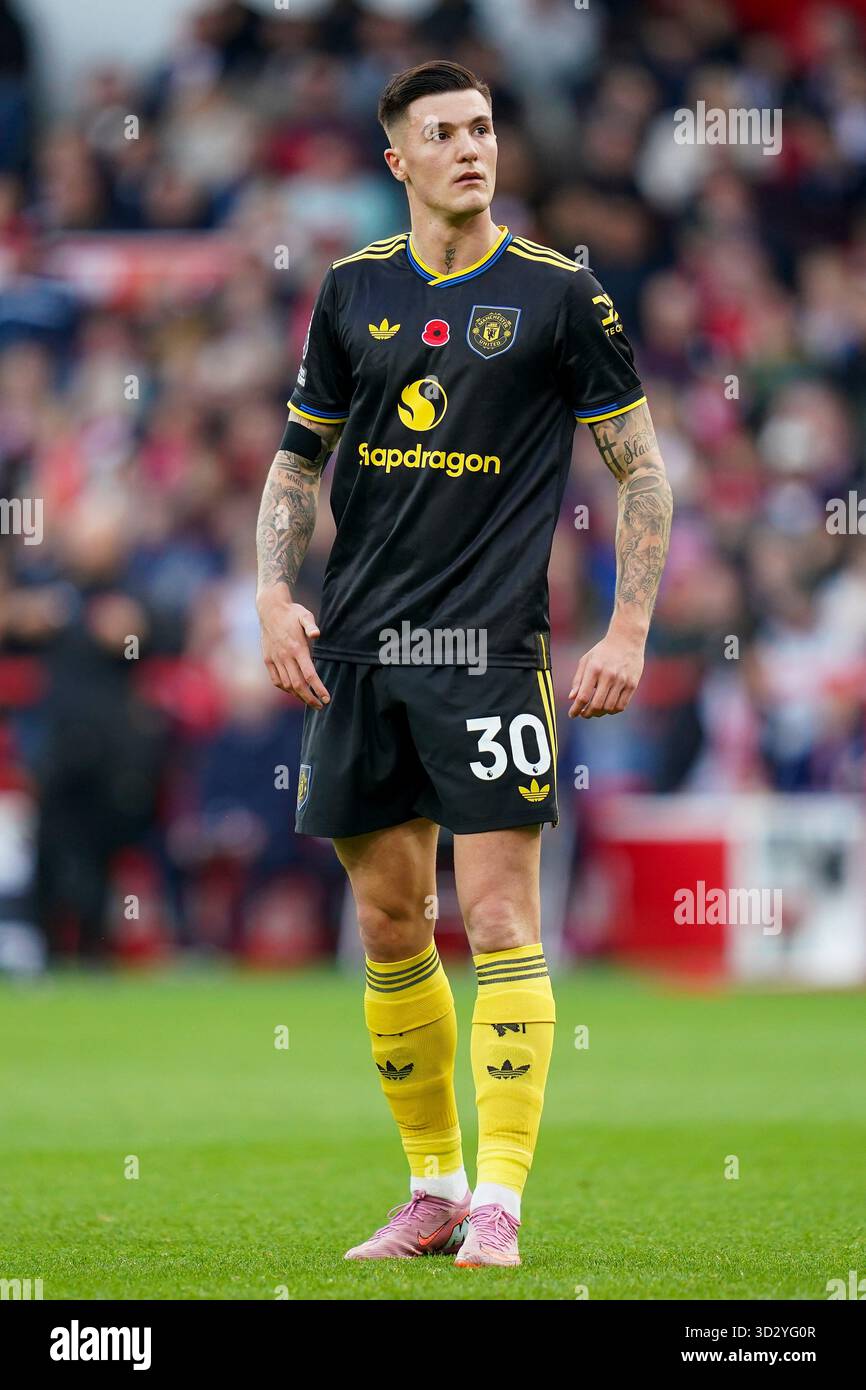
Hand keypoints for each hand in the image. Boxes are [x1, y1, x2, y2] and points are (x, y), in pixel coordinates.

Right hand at [258, 592, 329, 708]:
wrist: (269, 609)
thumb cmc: (291, 613)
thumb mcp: (304, 615)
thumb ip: (311, 625)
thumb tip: (316, 634)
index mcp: (297, 648)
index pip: (309, 674)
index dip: (318, 688)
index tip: (326, 698)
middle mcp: (285, 656)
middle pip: (298, 684)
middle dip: (310, 698)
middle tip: (320, 706)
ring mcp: (275, 659)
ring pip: (286, 684)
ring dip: (298, 695)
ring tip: (309, 701)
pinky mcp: (268, 659)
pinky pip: (276, 680)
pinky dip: (285, 688)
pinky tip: (293, 691)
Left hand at [568, 629, 643, 718]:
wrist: (627, 639)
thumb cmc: (603, 650)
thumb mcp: (586, 660)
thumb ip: (578, 679)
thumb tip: (572, 698)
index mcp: (594, 669)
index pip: (583, 696)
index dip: (576, 709)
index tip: (572, 715)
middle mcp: (609, 675)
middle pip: (597, 705)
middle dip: (587, 713)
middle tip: (584, 714)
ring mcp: (622, 680)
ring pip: (609, 708)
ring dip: (600, 713)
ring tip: (595, 711)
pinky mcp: (632, 684)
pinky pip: (622, 705)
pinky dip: (613, 710)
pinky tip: (608, 707)